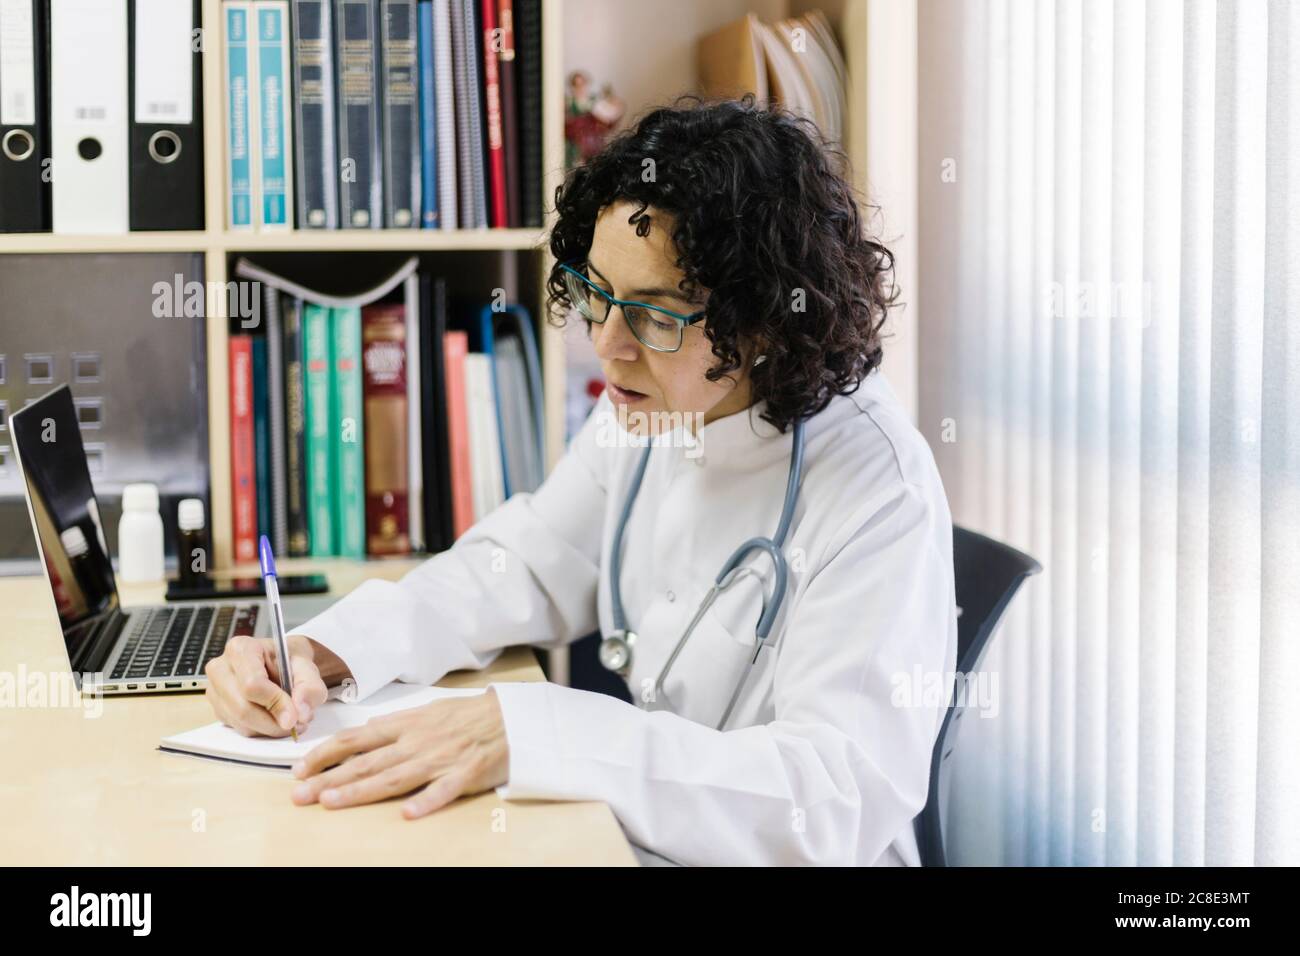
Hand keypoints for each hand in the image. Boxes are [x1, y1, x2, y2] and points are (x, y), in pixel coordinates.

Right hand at [203, 633, 328, 737]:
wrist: (282, 664)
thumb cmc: (289, 661)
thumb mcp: (307, 667)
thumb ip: (310, 687)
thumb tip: (301, 712)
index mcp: (241, 648)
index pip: (252, 684)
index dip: (275, 703)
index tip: (295, 716)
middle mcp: (221, 668)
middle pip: (242, 707)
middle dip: (273, 721)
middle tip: (297, 723)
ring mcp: (214, 690)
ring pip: (240, 722)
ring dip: (269, 728)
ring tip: (289, 718)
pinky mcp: (217, 708)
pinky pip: (238, 729)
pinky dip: (260, 730)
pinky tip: (273, 718)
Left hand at [290, 689, 508, 818]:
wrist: (510, 717)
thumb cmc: (468, 715)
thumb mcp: (428, 710)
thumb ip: (397, 722)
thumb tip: (369, 729)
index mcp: (406, 725)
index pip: (356, 738)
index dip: (325, 753)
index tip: (300, 768)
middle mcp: (416, 742)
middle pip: (366, 762)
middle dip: (329, 778)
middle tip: (300, 795)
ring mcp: (438, 760)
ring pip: (393, 777)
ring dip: (360, 790)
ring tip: (331, 802)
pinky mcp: (463, 775)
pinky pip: (442, 791)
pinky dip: (425, 802)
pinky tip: (407, 814)